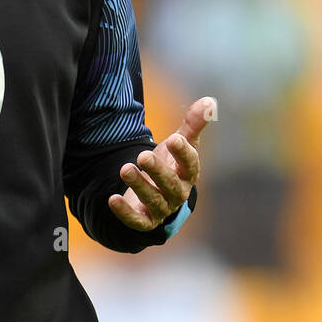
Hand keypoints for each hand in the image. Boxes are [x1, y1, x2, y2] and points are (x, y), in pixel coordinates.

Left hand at [108, 96, 213, 232]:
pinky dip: (125, 212)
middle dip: (157, 171)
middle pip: (170, 184)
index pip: (191, 164)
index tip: (175, 139)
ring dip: (139, 185)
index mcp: (188, 173)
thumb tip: (209, 101)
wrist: (156, 190)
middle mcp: (178, 193)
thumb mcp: (180, 143)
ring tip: (125, 169)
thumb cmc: (171, 163)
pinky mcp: (145, 220)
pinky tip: (112, 199)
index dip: (184, 153)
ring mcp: (162, 208)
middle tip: (143, 156)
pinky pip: (136, 220)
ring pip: (153, 199)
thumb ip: (192, 124)